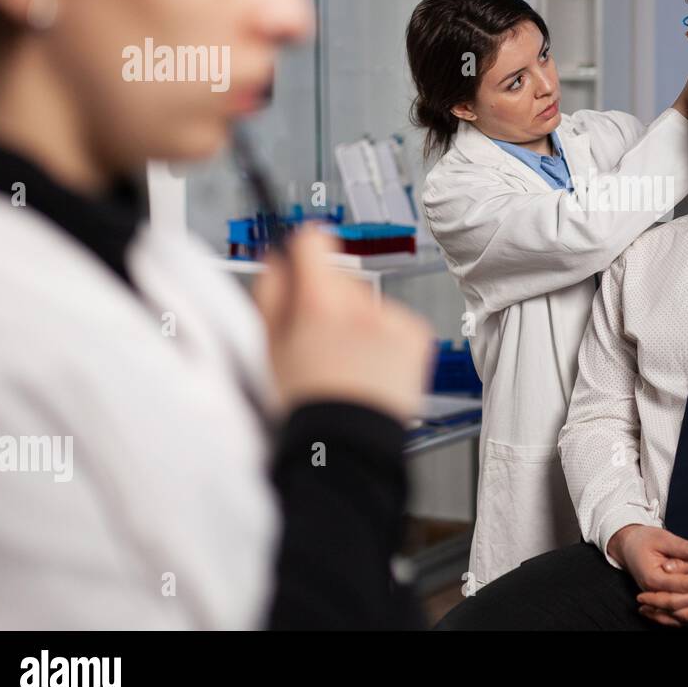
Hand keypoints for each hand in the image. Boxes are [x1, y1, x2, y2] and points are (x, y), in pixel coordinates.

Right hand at [253, 227, 434, 422]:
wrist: (349, 445)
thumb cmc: (307, 404)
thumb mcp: (270, 347)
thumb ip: (271, 293)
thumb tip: (278, 260)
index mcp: (318, 303)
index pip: (313, 241)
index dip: (303, 250)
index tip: (302, 261)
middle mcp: (360, 305)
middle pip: (341, 276)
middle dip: (329, 298)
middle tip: (320, 340)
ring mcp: (393, 319)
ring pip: (368, 300)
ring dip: (358, 320)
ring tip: (347, 362)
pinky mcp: (417, 335)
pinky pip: (395, 319)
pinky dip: (385, 338)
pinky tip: (372, 366)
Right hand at [608, 525, 687, 625]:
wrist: (628, 546)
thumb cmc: (643, 540)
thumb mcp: (661, 537)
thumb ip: (679, 546)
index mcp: (652, 577)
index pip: (680, 584)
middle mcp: (652, 592)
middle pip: (680, 605)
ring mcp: (656, 598)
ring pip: (678, 614)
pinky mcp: (661, 600)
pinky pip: (676, 614)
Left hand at [636, 535, 687, 625]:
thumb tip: (667, 568)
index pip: (677, 600)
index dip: (657, 600)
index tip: (641, 597)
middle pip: (680, 612)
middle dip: (659, 610)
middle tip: (641, 606)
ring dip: (668, 615)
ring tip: (650, 611)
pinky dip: (682, 613)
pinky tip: (672, 610)